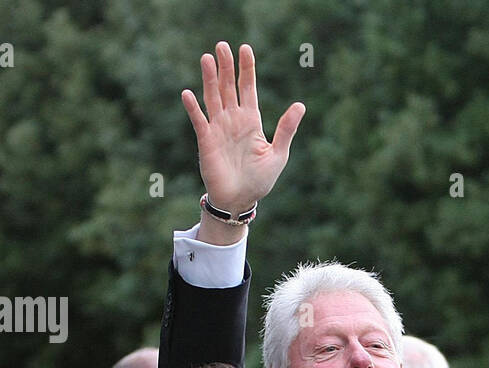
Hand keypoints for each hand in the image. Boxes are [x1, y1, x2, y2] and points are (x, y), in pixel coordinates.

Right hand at [182, 42, 303, 216]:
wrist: (240, 200)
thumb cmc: (259, 180)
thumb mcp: (278, 154)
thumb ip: (286, 129)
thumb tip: (300, 105)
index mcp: (251, 121)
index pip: (248, 88)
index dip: (246, 69)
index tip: (245, 48)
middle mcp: (233, 120)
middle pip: (228, 87)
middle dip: (226, 67)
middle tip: (222, 45)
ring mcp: (218, 128)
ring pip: (212, 97)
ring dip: (209, 79)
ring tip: (207, 58)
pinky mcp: (206, 141)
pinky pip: (198, 120)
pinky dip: (193, 108)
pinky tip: (188, 93)